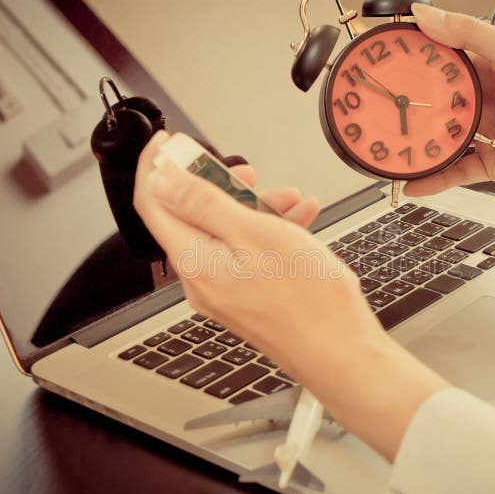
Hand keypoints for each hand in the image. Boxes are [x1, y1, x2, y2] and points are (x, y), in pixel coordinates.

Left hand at [133, 130, 380, 380]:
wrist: (340, 352)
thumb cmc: (308, 303)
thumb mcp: (256, 233)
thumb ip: (204, 204)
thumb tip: (163, 181)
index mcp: (195, 261)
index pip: (154, 204)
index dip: (156, 166)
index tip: (169, 142)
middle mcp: (203, 279)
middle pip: (195, 216)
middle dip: (223, 186)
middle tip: (249, 172)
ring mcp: (226, 290)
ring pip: (228, 233)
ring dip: (256, 207)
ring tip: (293, 198)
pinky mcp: (249, 296)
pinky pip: (249, 253)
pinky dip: (270, 231)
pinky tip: (301, 219)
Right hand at [406, 4, 494, 222]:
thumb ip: (469, 33)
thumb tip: (428, 15)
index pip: (453, 61)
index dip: (425, 61)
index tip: (397, 60)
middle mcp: (493, 101)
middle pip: (446, 102)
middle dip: (419, 105)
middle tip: (390, 105)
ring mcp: (492, 134)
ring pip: (447, 138)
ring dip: (423, 143)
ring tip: (396, 144)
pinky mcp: (492, 164)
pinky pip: (457, 171)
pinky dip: (434, 178)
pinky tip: (413, 181)